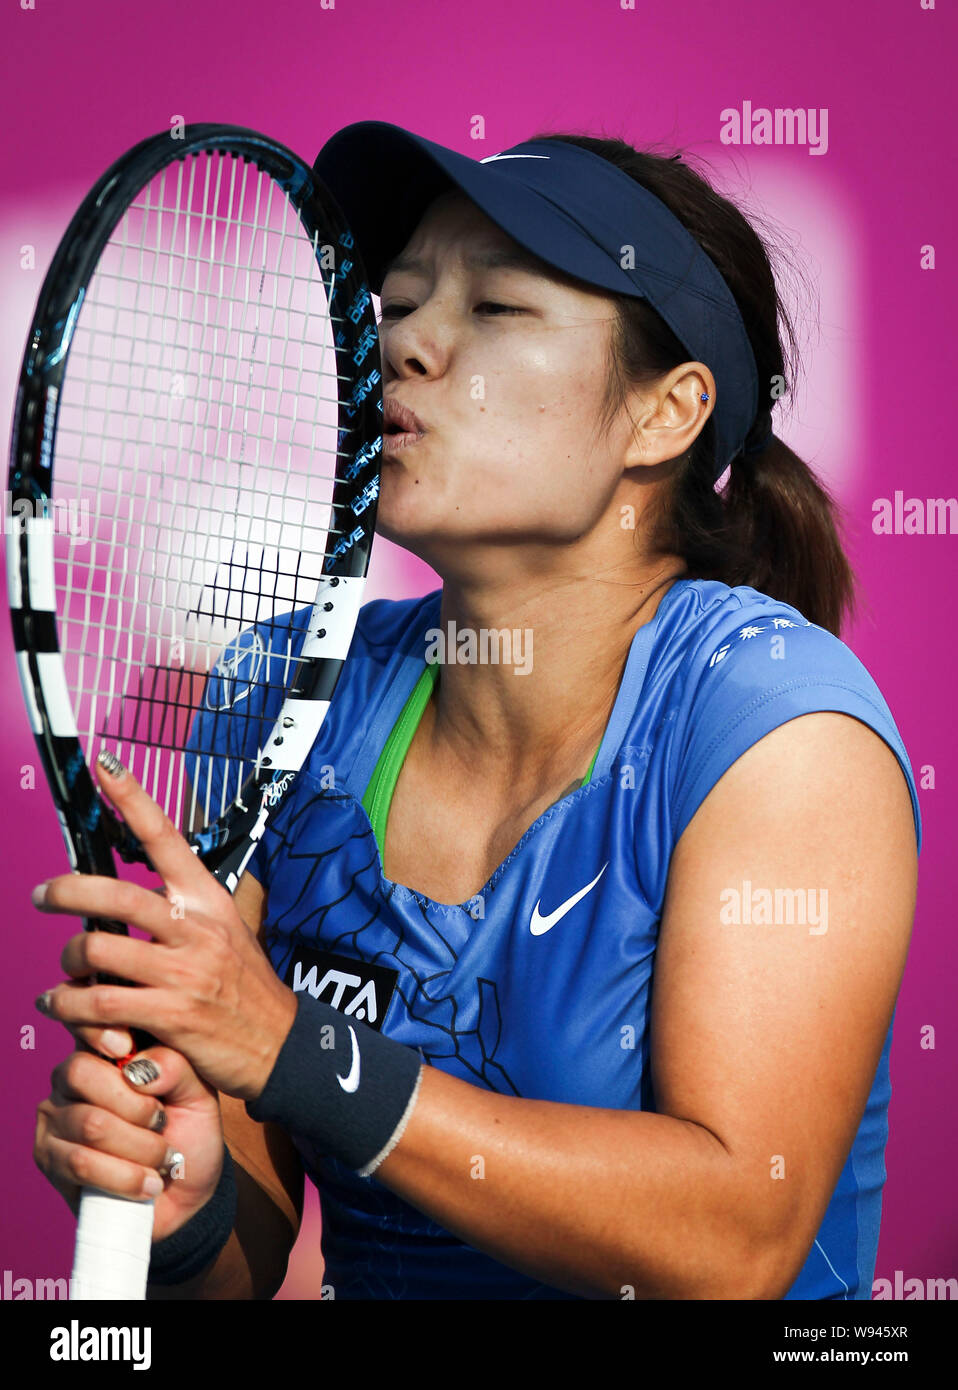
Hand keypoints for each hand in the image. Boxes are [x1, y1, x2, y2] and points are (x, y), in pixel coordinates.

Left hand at [32, 758, 295, 1101]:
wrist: (279, 1044)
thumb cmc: (245, 990)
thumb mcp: (225, 935)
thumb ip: (182, 915)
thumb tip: (137, 899)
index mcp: (207, 901)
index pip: (166, 838)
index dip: (133, 799)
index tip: (105, 766)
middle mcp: (195, 928)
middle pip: (114, 894)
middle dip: (64, 892)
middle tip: (43, 896)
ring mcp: (183, 971)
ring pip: (98, 949)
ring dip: (66, 961)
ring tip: (61, 973)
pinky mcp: (171, 1014)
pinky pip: (100, 1002)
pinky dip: (69, 1005)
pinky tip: (63, 1005)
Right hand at [35, 1044, 225, 1241]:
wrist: (184, 1193)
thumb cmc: (189, 1132)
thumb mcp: (198, 1094)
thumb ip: (176, 1068)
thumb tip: (139, 1065)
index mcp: (105, 1048)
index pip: (86, 1023)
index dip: (103, 1032)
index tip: (128, 1048)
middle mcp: (70, 1076)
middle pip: (81, 1072)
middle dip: (136, 1106)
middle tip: (162, 1123)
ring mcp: (54, 1117)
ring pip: (90, 1124)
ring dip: (140, 1148)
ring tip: (163, 1159)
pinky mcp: (48, 1159)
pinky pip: (81, 1163)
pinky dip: (125, 1176)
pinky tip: (149, 1183)